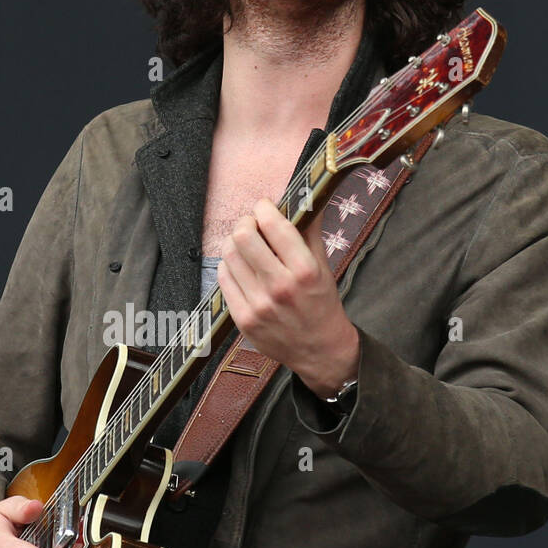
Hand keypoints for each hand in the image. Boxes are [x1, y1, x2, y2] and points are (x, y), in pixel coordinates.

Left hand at [217, 197, 359, 396]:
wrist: (319, 350)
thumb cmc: (322, 305)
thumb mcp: (323, 266)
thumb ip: (311, 231)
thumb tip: (305, 197)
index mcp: (304, 270)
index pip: (272, 225)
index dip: (264, 208)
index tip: (265, 207)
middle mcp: (280, 287)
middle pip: (243, 237)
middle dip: (246, 223)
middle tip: (253, 226)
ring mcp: (258, 305)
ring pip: (229, 255)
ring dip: (235, 244)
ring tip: (247, 247)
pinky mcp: (243, 319)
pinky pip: (223, 278)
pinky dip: (230, 266)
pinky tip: (242, 267)